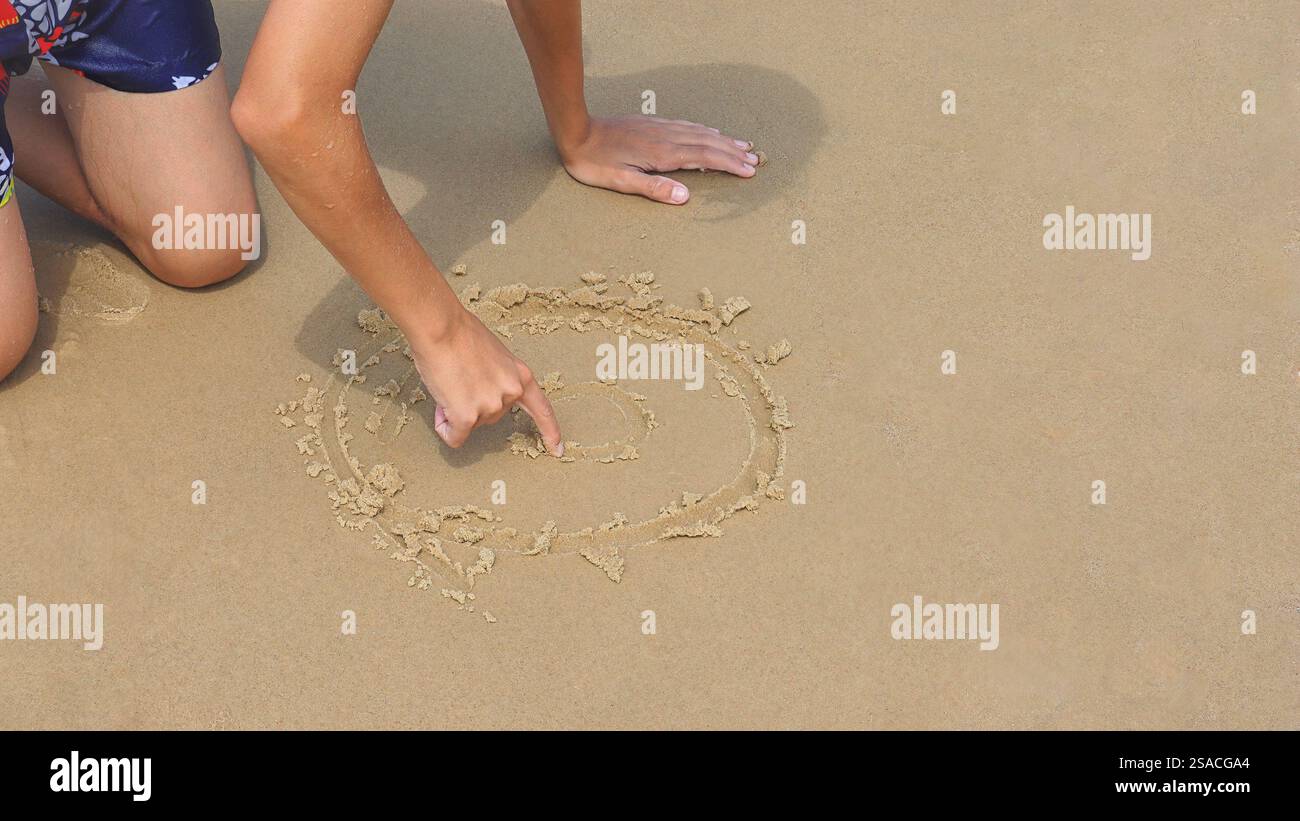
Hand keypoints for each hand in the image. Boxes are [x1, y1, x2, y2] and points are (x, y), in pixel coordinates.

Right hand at [409, 308, 562, 454]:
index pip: (542, 409)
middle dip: (472, 405)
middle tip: (458, 379)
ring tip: (447, 383)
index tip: (557, 449)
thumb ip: (497, 378)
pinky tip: (441, 407)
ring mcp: (491, 405)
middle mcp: (511, 392)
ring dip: (455, 412)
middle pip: (491, 417)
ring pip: (470, 425)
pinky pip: (456, 437)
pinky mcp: (468, 415)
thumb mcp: (494, 355)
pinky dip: (446, 429)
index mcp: (521, 376)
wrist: (441, 327)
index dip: (550, 431)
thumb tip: (481, 393)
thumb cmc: (459, 334)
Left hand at [559, 115, 757, 204]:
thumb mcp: (621, 182)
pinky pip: (687, 126)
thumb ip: (654, 188)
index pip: (705, 158)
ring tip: (741, 145)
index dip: (729, 164)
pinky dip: (704, 131)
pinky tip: (709, 132)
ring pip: (699, 133)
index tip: (748, 170)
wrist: (576, 131)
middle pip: (708, 143)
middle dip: (733, 152)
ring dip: (723, 139)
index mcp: (663, 154)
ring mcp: (660, 128)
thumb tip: (685, 196)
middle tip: (755, 160)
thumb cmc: (595, 163)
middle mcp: (667, 138)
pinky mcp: (652, 124)